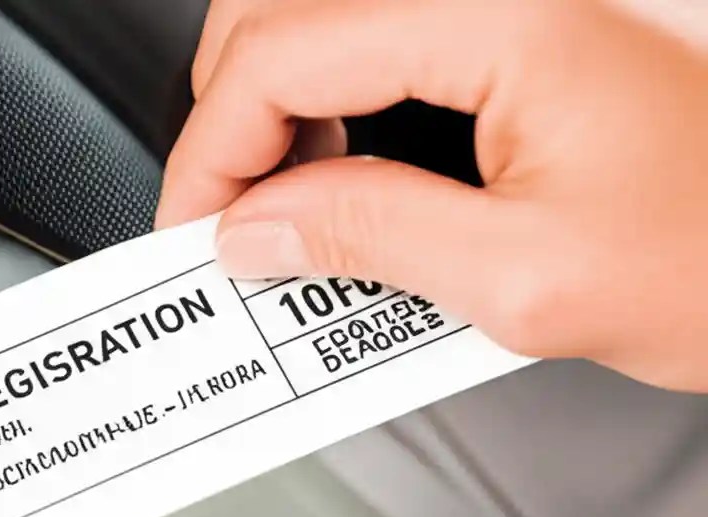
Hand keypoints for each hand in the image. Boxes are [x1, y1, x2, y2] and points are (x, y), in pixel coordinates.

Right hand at [157, 0, 707, 391]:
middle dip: (229, 117)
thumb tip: (255, 229)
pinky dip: (335, 103)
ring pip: (323, 17)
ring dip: (278, 106)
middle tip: (227, 214)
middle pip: (279, 9)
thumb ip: (367, 241)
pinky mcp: (522, 31)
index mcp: (502, 12)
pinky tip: (346, 177)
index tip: (195, 230)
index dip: (209, 152)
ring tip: (284, 207)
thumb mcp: (529, 281)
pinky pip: (383, 41)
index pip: (278, 55)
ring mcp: (511, 3)